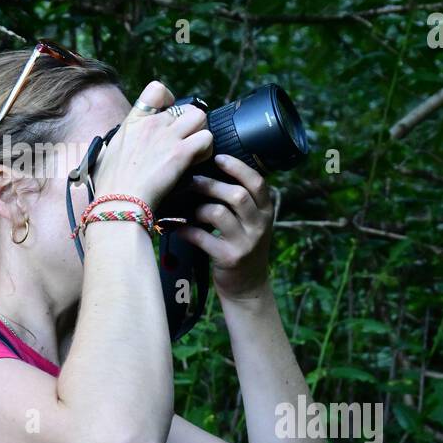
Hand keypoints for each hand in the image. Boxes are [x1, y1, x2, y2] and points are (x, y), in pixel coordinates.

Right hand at [94, 80, 214, 208]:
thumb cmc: (110, 186)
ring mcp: (167, 137)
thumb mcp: (106, 153)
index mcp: (133, 121)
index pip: (156, 90)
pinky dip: (206, 150)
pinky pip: (206, 138)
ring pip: (200, 117)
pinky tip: (197, 162)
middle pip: (187, 108)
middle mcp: (152, 124)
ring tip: (195, 151)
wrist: (118, 203)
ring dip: (202, 133)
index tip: (169, 115)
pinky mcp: (180, 153)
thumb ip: (118, 143)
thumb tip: (113, 144)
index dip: (169, 100)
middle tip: (187, 142)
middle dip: (191, 124)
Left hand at [174, 153, 274, 301]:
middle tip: (192, 179)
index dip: (238, 167)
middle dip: (211, 184)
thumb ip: (242, 201)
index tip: (218, 156)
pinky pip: (202, 238)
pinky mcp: (229, 258)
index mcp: (266, 212)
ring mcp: (245, 243)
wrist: (248, 286)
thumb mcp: (251, 222)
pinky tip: (177, 227)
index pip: (257, 183)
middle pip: (236, 195)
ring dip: (197, 207)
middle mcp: (259, 226)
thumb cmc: (243, 245)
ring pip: (218, 214)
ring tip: (185, 206)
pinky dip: (186, 230)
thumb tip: (212, 170)